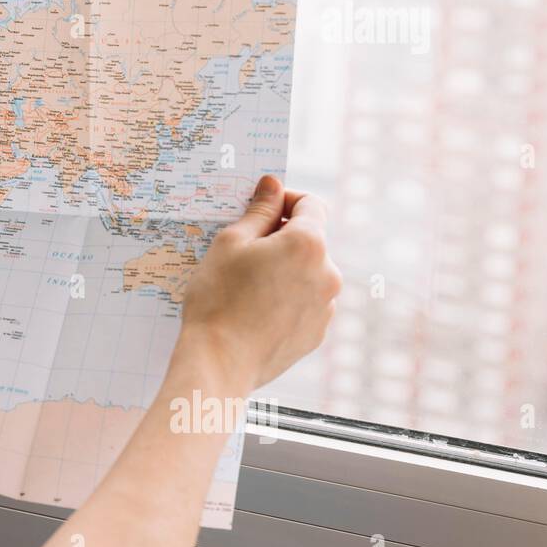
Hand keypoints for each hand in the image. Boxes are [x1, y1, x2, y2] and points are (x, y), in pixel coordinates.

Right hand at [178, 174, 340, 393]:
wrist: (219, 362)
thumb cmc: (218, 298)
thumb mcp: (230, 243)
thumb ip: (258, 210)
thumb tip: (273, 184)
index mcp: (309, 244)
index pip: (311, 204)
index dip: (284, 201)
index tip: (258, 210)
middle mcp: (328, 273)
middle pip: (309, 240)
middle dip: (280, 239)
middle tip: (241, 253)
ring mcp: (326, 306)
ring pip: (307, 273)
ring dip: (284, 270)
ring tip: (245, 287)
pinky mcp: (317, 333)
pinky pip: (305, 303)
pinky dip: (285, 298)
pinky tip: (254, 311)